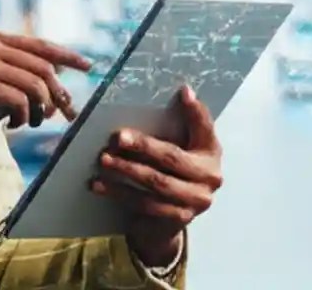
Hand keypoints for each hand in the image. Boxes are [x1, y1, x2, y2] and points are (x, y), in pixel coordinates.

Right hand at [0, 29, 90, 156]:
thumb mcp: (5, 90)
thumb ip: (30, 84)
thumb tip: (65, 95)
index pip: (40, 45)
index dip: (67, 56)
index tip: (88, 66)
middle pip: (43, 69)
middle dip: (58, 96)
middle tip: (64, 115)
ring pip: (34, 86)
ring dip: (39, 111)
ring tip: (29, 122)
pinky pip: (19, 100)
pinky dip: (23, 117)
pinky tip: (13, 125)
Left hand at [89, 86, 222, 268]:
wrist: (169, 221)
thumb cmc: (172, 173)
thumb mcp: (180, 147)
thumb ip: (180, 125)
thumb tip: (183, 91)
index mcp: (211, 152)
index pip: (205, 127)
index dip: (196, 111)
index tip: (183, 92)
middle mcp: (210, 177)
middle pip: (172, 158)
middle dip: (143, 146)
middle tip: (117, 137)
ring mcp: (196, 201)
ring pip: (156, 183)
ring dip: (126, 170)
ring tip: (104, 159)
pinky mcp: (178, 219)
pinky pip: (144, 204)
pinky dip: (119, 193)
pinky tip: (100, 184)